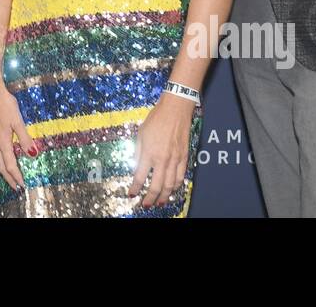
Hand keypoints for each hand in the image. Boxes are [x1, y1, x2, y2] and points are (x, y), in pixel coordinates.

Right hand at [0, 71, 34, 190]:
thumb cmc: (5, 103)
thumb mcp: (18, 120)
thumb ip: (24, 138)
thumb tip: (32, 154)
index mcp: (1, 141)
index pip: (9, 164)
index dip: (15, 176)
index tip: (22, 185)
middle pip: (0, 166)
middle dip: (8, 178)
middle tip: (16, 187)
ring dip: (4, 170)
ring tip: (11, 177)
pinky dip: (0, 160)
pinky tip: (5, 159)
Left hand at [130, 93, 194, 207]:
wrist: (175, 110)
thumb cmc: (156, 119)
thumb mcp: (141, 133)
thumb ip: (138, 151)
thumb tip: (137, 166)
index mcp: (149, 153)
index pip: (140, 177)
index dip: (135, 188)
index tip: (131, 194)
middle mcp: (162, 159)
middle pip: (156, 186)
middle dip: (150, 198)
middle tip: (146, 205)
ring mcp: (175, 159)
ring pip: (170, 184)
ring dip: (164, 196)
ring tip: (159, 202)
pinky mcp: (184, 157)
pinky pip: (181, 176)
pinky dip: (176, 186)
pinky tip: (172, 189)